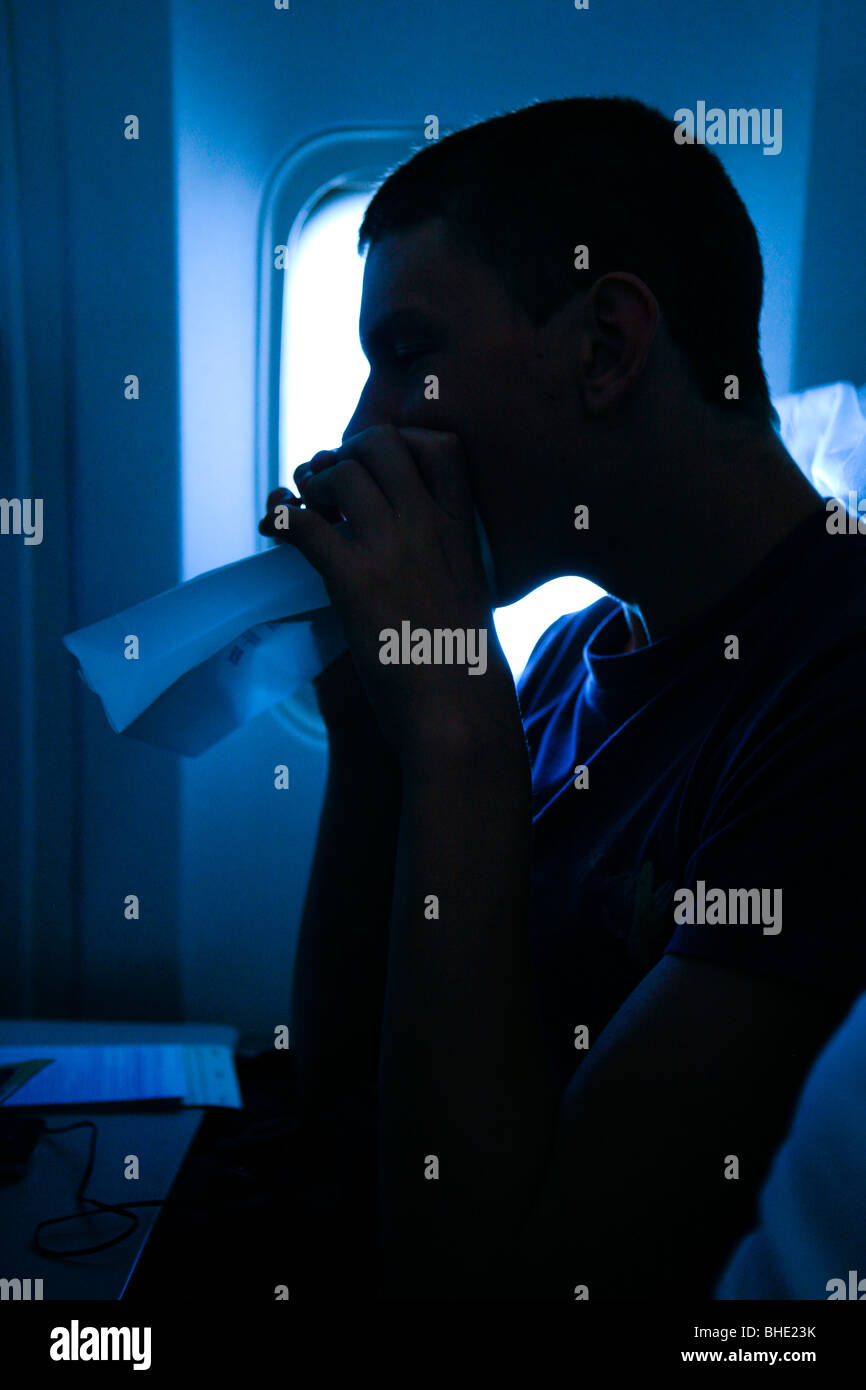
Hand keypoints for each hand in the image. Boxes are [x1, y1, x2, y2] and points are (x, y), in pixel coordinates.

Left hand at [259, 426, 515, 761]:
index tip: (381, 462)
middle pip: (381, 445)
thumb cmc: (465, 666)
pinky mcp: (353, 580)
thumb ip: (447, 565)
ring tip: (303, 500)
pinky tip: (273, 525)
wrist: (457, 711)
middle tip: (330, 480)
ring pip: (341, 473)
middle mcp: (428, 528)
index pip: (443, 449)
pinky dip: (281, 516)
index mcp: (462, 532)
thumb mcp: (471, 598)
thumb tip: (424, 556)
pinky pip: (304, 524)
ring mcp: (391, 550)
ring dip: (312, 480)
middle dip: (347, 451)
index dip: (403, 441)